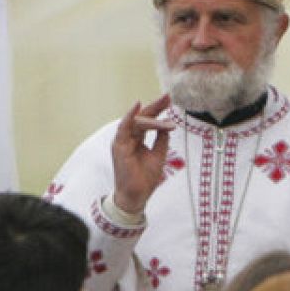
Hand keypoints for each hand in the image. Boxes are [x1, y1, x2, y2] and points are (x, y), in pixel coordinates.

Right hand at [110, 95, 174, 215]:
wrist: (137, 195)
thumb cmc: (145, 176)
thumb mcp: (159, 153)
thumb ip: (161, 138)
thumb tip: (167, 123)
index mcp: (137, 139)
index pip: (148, 120)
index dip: (158, 109)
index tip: (169, 99)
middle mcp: (129, 138)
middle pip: (142, 117)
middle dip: (155, 106)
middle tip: (167, 96)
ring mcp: (123, 142)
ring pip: (137, 122)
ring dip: (152, 113)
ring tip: (165, 104)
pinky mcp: (119, 147)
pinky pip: (124, 128)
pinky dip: (130, 116)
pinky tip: (137, 106)